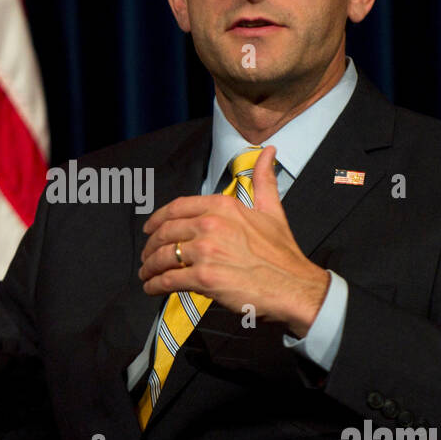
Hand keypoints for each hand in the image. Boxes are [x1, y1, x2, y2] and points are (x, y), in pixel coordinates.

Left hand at [138, 145, 329, 337]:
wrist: (294, 286)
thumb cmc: (282, 253)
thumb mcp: (273, 209)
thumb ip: (263, 179)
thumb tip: (267, 151)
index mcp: (223, 206)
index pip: (177, 208)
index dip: (157, 219)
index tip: (149, 229)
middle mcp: (211, 225)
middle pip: (166, 232)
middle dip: (150, 246)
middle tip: (146, 256)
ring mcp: (206, 252)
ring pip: (163, 256)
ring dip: (149, 267)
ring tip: (146, 274)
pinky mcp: (205, 278)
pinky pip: (169, 280)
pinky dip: (155, 285)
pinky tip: (152, 288)